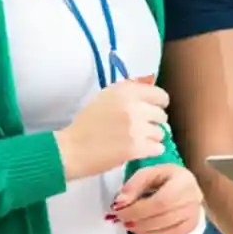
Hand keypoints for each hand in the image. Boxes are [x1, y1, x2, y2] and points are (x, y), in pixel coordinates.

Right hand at [55, 80, 169, 179]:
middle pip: (161, 115)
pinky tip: (140, 151)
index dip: (158, 104)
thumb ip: (129, 91)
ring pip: (160, 133)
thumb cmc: (86, 123)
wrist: (71, 149)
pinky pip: (158, 148)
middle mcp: (134, 106)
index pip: (160, 95)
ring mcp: (136, 128)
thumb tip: (151, 83)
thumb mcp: (106, 98)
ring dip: (152, 138)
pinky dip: (152, 151)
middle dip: (153, 123)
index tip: (152, 110)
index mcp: (126, 91)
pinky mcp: (136, 148)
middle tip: (140, 129)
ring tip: (137, 141)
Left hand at [109, 165, 202, 233]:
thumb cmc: (165, 176)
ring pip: (170, 229)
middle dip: (139, 221)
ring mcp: (195, 213)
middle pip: (165, 216)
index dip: (139, 210)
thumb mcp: (148, 172)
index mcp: (183, 180)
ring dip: (145, 230)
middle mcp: (194, 197)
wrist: (183, 182)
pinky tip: (143, 230)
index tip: (119, 211)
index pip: (161, 201)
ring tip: (130, 224)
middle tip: (122, 219)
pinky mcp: (192, 224)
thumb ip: (133, 186)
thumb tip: (120, 203)